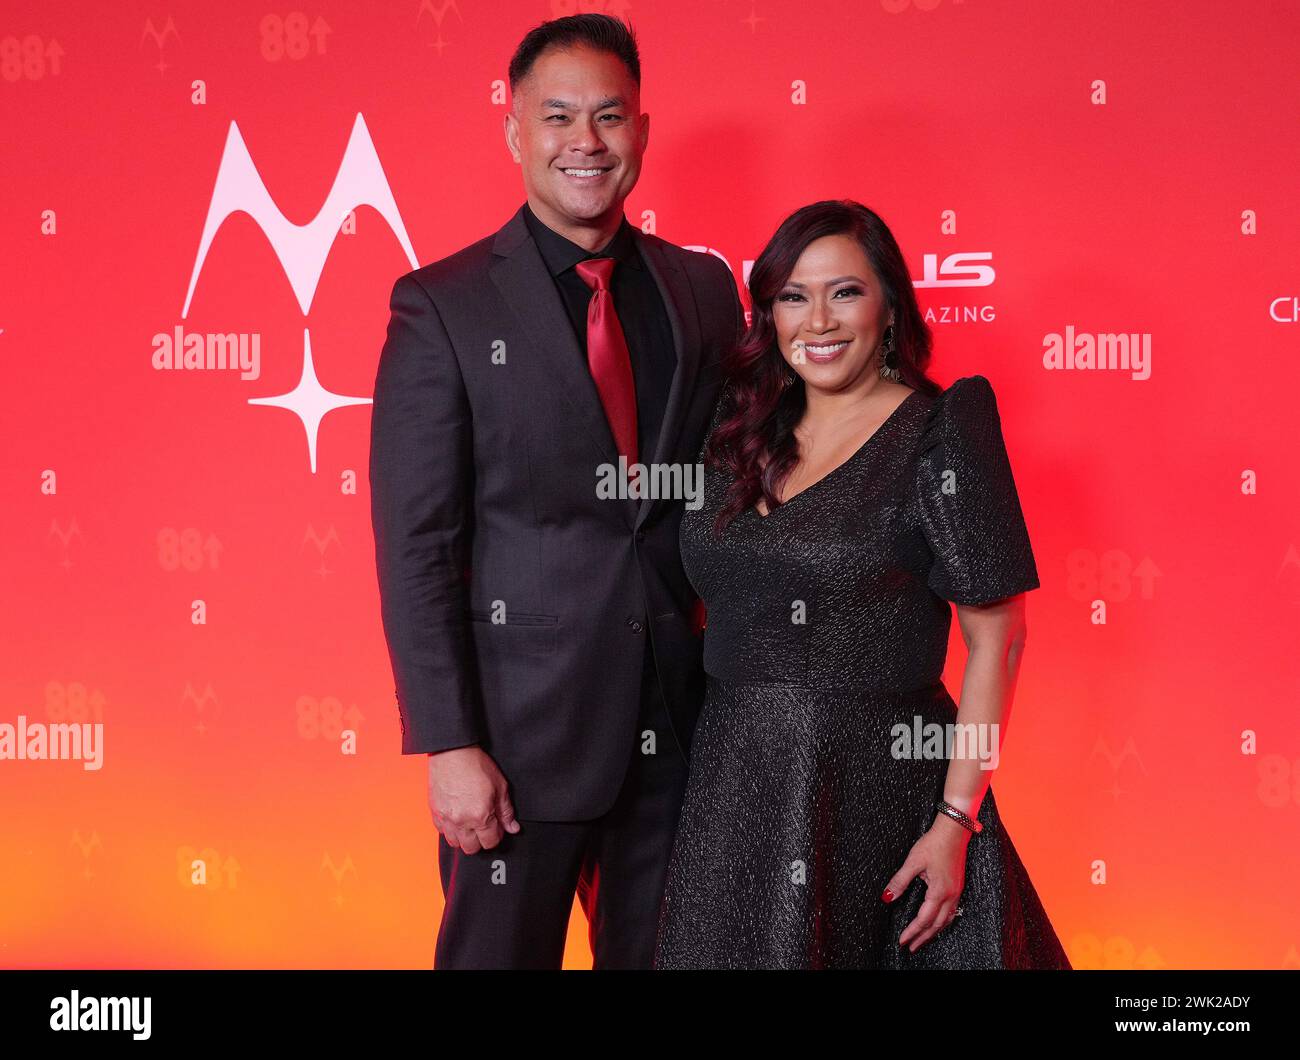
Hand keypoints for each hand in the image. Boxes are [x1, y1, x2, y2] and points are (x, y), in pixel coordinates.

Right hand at [427, 746, 519, 853]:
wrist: (452, 752)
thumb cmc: (476, 765)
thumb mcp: (500, 786)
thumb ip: (506, 811)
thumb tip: (513, 828)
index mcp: (481, 816)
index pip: (490, 842)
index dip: (496, 835)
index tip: (496, 827)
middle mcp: (462, 821)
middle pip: (471, 848)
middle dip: (480, 840)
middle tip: (484, 827)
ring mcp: (446, 818)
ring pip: (455, 843)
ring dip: (464, 837)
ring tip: (470, 824)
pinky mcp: (435, 813)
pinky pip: (442, 832)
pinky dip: (450, 829)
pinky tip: (457, 818)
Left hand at [883, 814, 971, 952]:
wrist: (954, 831)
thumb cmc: (934, 843)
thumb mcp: (913, 861)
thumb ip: (900, 881)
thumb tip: (887, 897)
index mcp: (939, 892)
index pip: (924, 919)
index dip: (912, 932)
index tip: (902, 941)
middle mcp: (950, 895)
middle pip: (936, 925)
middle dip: (923, 938)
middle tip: (911, 947)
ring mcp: (957, 892)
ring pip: (946, 920)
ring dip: (933, 932)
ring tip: (922, 940)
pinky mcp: (958, 887)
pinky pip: (951, 912)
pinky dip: (942, 922)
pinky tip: (937, 923)